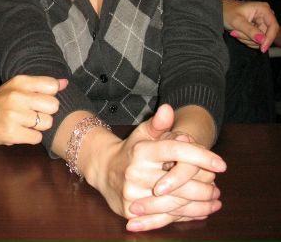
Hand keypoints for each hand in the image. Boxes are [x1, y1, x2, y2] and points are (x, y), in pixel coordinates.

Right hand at [0, 74, 67, 145]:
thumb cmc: (1, 103)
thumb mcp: (18, 87)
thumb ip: (42, 84)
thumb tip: (65, 82)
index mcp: (20, 81)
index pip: (52, 86)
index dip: (51, 95)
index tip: (41, 99)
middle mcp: (16, 96)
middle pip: (53, 105)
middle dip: (47, 112)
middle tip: (35, 113)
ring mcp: (13, 114)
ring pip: (47, 123)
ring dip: (40, 126)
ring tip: (26, 123)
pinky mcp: (11, 132)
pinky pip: (37, 138)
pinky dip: (32, 137)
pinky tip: (22, 132)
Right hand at [85, 105, 225, 231]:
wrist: (104, 170)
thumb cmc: (131, 150)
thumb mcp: (143, 134)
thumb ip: (158, 123)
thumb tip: (168, 108)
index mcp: (141, 151)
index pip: (175, 151)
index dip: (200, 156)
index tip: (222, 163)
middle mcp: (135, 173)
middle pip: (179, 181)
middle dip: (204, 184)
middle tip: (218, 185)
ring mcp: (133, 194)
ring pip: (175, 203)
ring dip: (200, 203)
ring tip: (215, 198)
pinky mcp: (133, 212)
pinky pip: (166, 217)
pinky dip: (188, 215)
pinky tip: (203, 210)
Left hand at [223, 0, 279, 51]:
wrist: (221, 12)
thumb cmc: (227, 12)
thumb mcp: (237, 21)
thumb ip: (250, 30)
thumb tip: (262, 40)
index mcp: (263, 10)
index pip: (273, 26)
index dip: (269, 38)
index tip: (262, 48)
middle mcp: (265, 16)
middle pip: (266, 35)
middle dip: (251, 38)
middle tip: (235, 33)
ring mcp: (262, 24)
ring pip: (260, 40)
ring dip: (247, 39)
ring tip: (235, 32)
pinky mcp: (258, 30)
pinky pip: (256, 41)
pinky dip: (246, 40)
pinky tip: (238, 33)